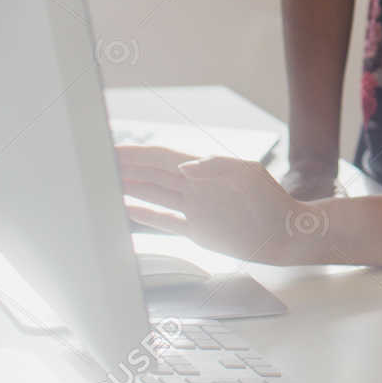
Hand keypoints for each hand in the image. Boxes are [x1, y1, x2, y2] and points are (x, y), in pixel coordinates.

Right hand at [117, 144, 328, 264]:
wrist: (286, 233)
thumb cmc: (272, 200)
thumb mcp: (249, 175)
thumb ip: (216, 166)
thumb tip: (184, 166)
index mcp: (204, 168)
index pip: (162, 158)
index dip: (136, 154)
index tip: (110, 149)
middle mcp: (194, 185)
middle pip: (152, 174)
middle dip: (125, 168)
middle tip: (94, 165)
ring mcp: (194, 207)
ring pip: (154, 194)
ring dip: (129, 189)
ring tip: (103, 184)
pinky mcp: (197, 230)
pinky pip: (164, 220)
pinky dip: (144, 215)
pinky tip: (127, 210)